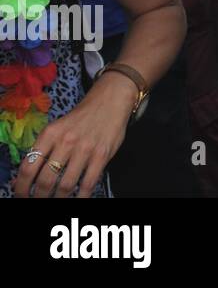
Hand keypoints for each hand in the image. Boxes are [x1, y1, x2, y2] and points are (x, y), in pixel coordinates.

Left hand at [13, 75, 135, 197]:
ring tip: (55, 202)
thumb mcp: (56, 128)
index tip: (21, 195)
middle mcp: (65, 141)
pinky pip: (88, 182)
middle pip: (45, 180)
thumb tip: (24, 177)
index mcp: (50, 134)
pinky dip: (81, 196)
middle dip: (39, 197)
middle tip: (38, 202)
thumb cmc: (81, 117)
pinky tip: (77, 200)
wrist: (110, 100)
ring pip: (66, 184)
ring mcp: (85, 149)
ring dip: (58, 199)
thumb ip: (42, 150)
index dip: (21, 187)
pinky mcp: (102, 155)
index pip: (28, 167)